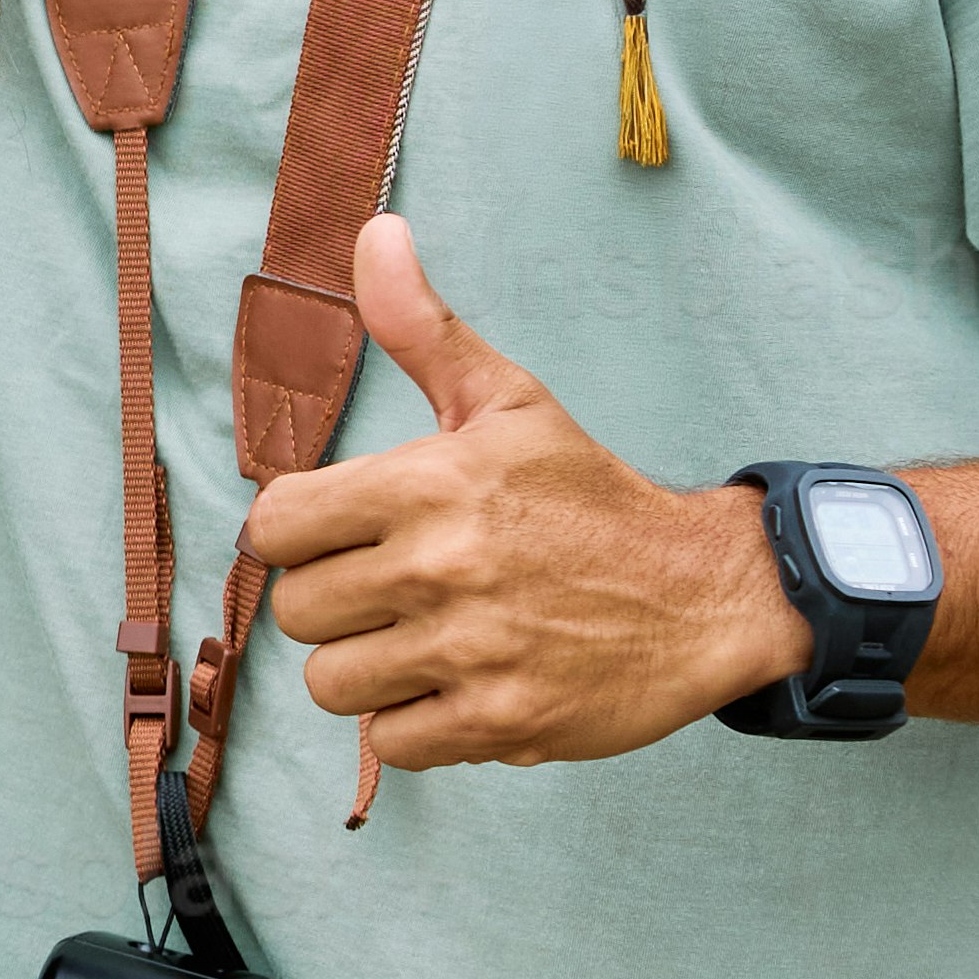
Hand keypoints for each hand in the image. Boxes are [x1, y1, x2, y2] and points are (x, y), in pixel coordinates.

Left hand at [244, 215, 801, 777]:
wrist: (704, 591)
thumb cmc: (588, 495)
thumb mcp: (508, 401)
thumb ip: (423, 328)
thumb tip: (375, 234)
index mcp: (428, 483)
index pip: (274, 526)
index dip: (297, 535)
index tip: (340, 537)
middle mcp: (441, 567)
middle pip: (297, 613)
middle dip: (336, 606)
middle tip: (394, 592)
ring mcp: (470, 650)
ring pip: (334, 685)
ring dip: (370, 672)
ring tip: (423, 642)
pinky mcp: (500, 722)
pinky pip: (391, 744)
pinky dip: (415, 725)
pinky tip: (458, 686)